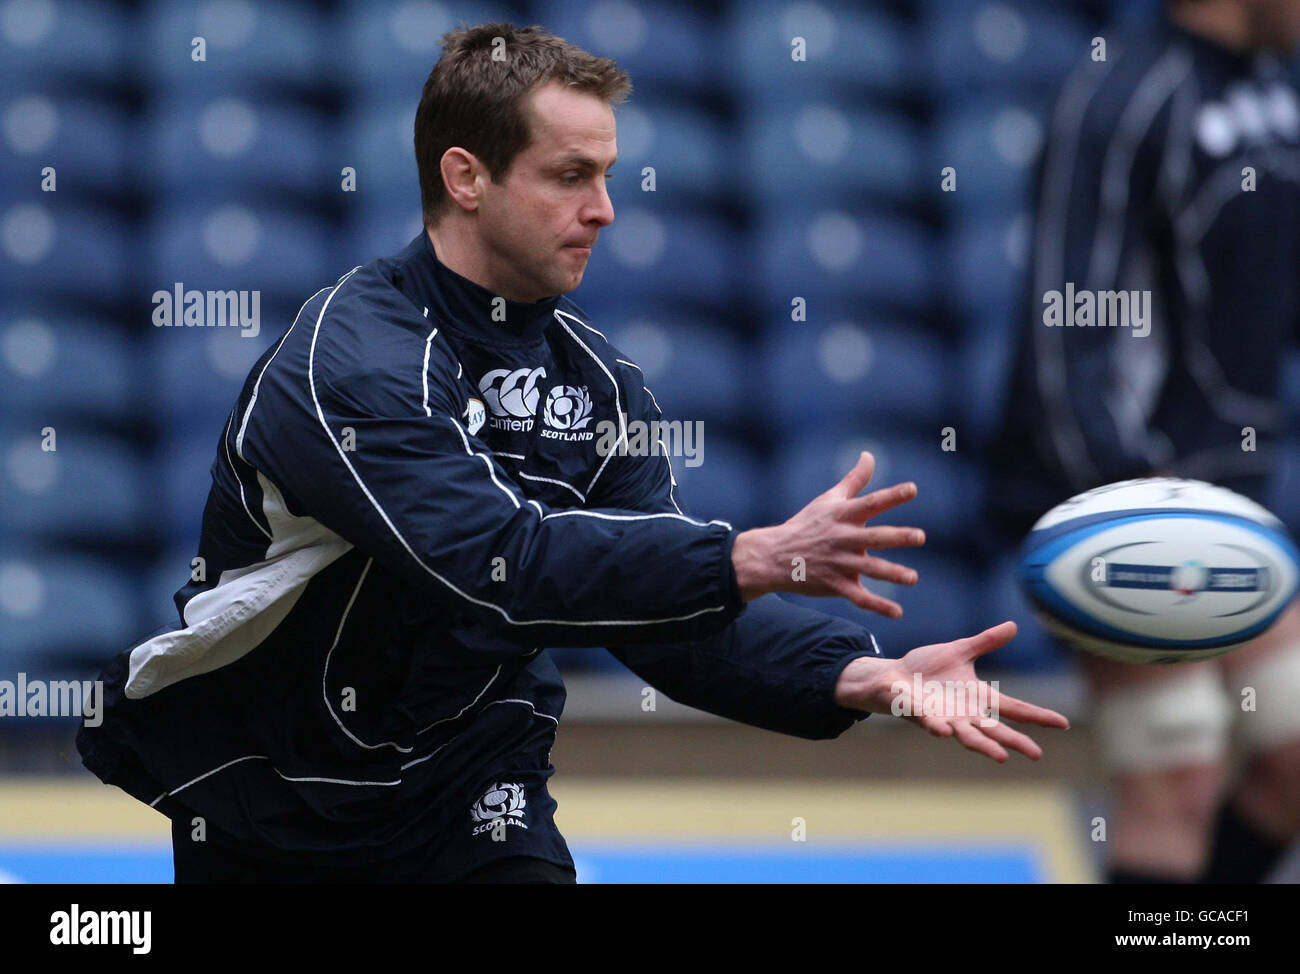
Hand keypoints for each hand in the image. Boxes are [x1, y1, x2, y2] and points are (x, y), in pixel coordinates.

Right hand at [731, 451, 924, 616]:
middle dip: (896, 537)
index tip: (912, 489)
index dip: (891, 495)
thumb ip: (854, 479)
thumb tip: (869, 455)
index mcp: (843, 516)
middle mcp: (842, 538)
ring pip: (869, 569)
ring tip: (912, 578)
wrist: (774, 556)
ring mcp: (839, 563)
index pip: (871, 503)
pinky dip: (877, 606)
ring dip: (891, 573)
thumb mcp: (829, 499)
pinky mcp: (834, 584)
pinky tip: (897, 613)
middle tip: (919, 536)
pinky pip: (858, 597)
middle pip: (873, 537)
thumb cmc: (806, 524)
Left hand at [833, 621, 1069, 761]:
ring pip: (966, 734)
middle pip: (995, 730)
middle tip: (1037, 754)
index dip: (1037, 715)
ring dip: (981, 745)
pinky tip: (945, 731)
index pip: (1013, 707)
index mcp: (977, 697)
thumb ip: (985, 642)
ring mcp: (942, 717)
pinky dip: (937, 727)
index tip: (1063, 723)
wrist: (892, 676)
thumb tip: (1013, 626)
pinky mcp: (919, 713)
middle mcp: (964, 713)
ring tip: (1000, 756)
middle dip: (1015, 741)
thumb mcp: (959, 650)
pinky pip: (929, 722)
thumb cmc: (926, 668)